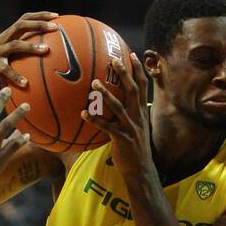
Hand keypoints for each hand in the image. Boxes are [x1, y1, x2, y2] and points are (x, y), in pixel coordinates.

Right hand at [0, 12, 58, 93]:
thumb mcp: (9, 60)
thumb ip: (23, 57)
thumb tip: (47, 63)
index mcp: (8, 37)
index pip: (24, 20)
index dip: (40, 15)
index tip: (57, 16)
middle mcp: (2, 40)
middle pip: (21, 25)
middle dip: (39, 24)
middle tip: (56, 28)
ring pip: (15, 44)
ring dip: (31, 46)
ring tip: (46, 50)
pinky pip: (6, 70)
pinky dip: (16, 76)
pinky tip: (26, 83)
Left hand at [85, 53, 153, 187]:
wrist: (141, 171)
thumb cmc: (135, 150)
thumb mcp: (135, 129)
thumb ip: (127, 116)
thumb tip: (114, 106)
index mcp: (142, 112)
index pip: (143, 86)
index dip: (139, 70)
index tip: (132, 54)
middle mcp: (138, 117)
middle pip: (133, 90)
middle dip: (125, 74)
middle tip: (114, 60)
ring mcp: (131, 128)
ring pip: (119, 107)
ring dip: (106, 94)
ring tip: (95, 84)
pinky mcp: (122, 139)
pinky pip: (106, 127)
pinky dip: (95, 119)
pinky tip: (83, 113)